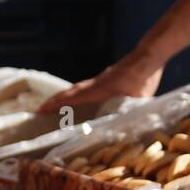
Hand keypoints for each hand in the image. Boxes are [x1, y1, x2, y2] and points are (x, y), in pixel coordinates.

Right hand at [39, 56, 163, 112]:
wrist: (150, 57)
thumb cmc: (142, 79)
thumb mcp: (135, 101)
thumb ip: (126, 115)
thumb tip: (120, 131)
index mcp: (97, 90)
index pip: (71, 97)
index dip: (54, 105)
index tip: (39, 111)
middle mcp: (94, 84)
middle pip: (68, 92)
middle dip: (53, 102)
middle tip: (39, 111)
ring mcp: (99, 80)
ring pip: (76, 89)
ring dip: (64, 97)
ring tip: (54, 107)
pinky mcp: (106, 78)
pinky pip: (86, 87)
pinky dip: (77, 94)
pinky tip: (79, 101)